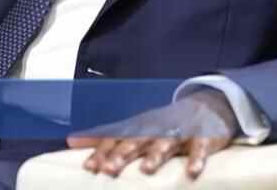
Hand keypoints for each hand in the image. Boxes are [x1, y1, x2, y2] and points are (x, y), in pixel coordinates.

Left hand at [66, 88, 237, 178]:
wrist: (205, 104)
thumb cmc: (163, 124)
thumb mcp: (134, 128)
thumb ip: (104, 137)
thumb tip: (71, 141)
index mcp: (138, 128)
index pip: (116, 141)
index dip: (103, 153)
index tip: (89, 167)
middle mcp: (155, 129)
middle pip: (137, 141)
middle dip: (123, 154)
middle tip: (109, 169)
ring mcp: (179, 132)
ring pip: (165, 144)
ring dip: (155, 155)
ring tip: (145, 169)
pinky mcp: (202, 137)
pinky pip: (199, 149)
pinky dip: (196, 159)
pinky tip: (191, 171)